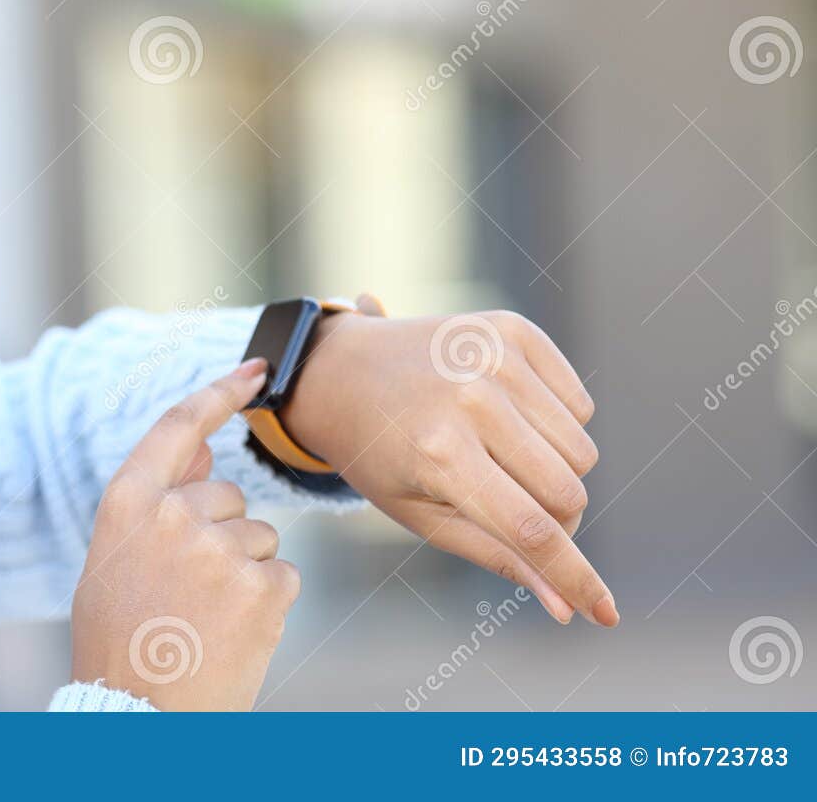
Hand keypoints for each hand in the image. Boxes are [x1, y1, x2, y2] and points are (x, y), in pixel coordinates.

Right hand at [70, 359, 301, 710]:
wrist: (137, 714)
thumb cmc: (121, 638)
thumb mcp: (117, 557)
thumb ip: (157, 496)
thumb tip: (202, 446)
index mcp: (128, 502)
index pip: (178, 425)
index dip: (220, 391)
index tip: (257, 369)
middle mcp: (173, 514)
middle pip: (226, 496)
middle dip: (219, 534)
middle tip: (187, 593)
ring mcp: (219, 549)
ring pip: (258, 538)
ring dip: (242, 573)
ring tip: (204, 620)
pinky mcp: (262, 586)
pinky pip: (281, 574)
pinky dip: (266, 604)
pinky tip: (232, 633)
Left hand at [286, 300, 614, 627]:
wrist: (341, 369)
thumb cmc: (379, 454)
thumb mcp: (422, 514)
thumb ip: (496, 555)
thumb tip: (567, 608)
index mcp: (441, 453)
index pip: (533, 531)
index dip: (576, 579)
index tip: (606, 616)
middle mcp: (473, 400)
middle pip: (568, 494)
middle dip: (554, 519)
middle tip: (506, 506)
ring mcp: (496, 357)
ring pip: (582, 452)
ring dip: (554, 469)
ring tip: (496, 455)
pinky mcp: (513, 330)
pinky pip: (581, 405)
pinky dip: (557, 423)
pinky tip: (507, 416)